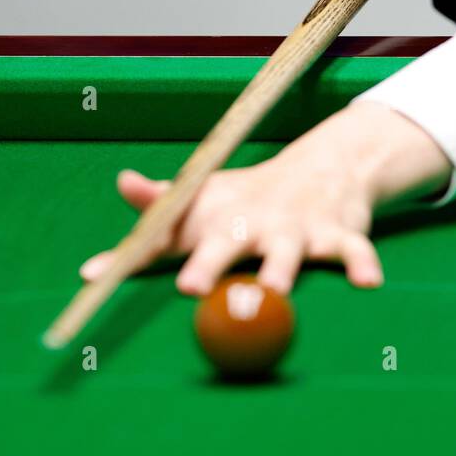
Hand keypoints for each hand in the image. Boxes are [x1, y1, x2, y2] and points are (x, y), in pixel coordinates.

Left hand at [79, 101, 451, 295]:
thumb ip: (149, 239)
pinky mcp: (340, 233)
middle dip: (209, 264)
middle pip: (228, 244)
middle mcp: (255, 223)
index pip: (171, 235)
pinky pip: (353, 251)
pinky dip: (361, 263)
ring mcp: (298, 228)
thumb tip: (87, 271)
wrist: (323, 167)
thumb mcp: (198, 210)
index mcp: (217, 220)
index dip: (140, 252)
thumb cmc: (247, 201)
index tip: (107, 272)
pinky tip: (368, 283)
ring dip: (281, 270)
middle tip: (191, 288)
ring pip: (289, 252)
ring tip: (275, 288)